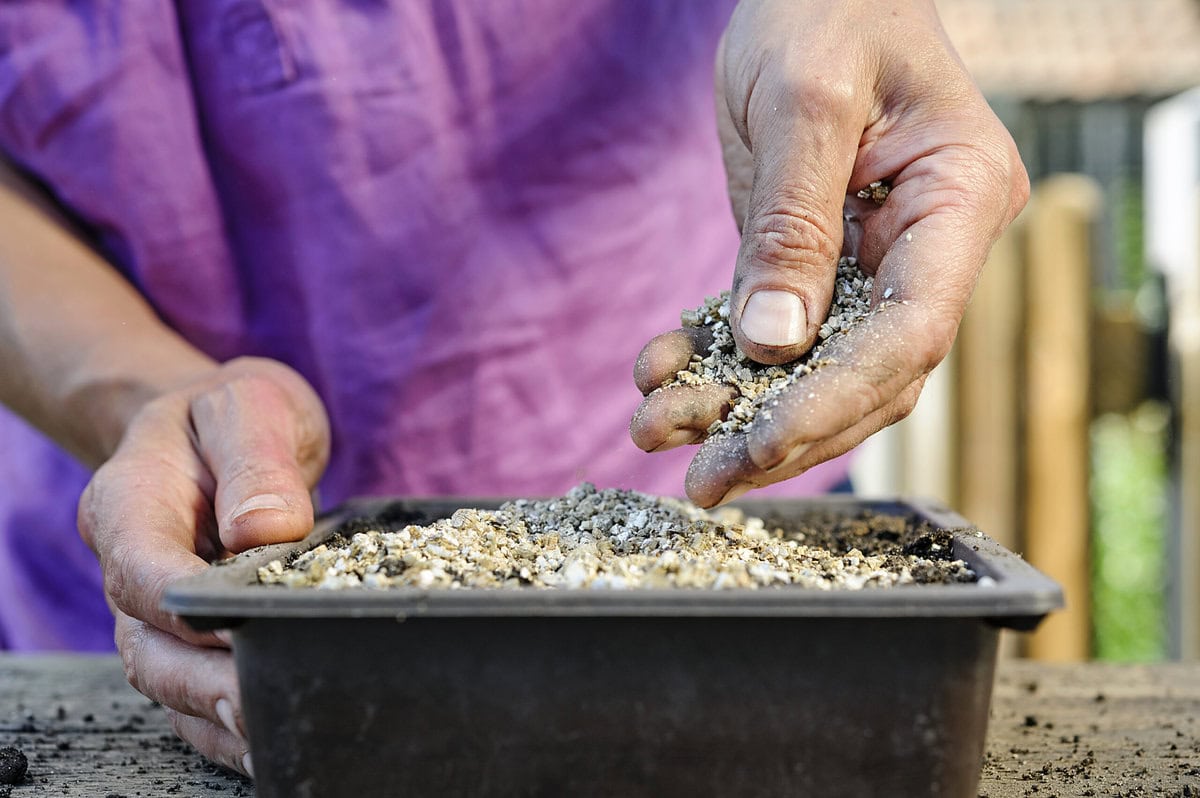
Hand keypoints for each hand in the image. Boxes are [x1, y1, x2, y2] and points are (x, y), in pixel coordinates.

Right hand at [77, 357, 329, 776]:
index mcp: (132, 503)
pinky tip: (264, 741)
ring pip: (167, 678)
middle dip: (201, 683)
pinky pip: (193, 689)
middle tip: (257, 706)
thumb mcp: (251, 405)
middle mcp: (133, 565)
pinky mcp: (192, 632)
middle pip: (147, 643)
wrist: (229, 425)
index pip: (142, 570)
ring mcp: (156, 608)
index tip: (238, 631)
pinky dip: (223, 722)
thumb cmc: (238, 413)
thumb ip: (257, 460)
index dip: (184, 610)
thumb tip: (265, 527)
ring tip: (266, 736)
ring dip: (213, 714)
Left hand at [632, 0, 1027, 505]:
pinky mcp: (817, 256)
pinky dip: (715, 357)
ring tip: (652, 430)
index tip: (753, 448)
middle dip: (776, 431)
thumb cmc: (827, 5)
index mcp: (958, 201)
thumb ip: (790, 223)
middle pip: (864, 375)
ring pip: (814, 366)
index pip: (909, 337)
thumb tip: (773, 343)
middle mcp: (928, 246)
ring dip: (732, 406)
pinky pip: (772, 327)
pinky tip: (659, 371)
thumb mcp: (803, 100)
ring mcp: (876, 257)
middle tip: (698, 480)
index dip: (831, 405)